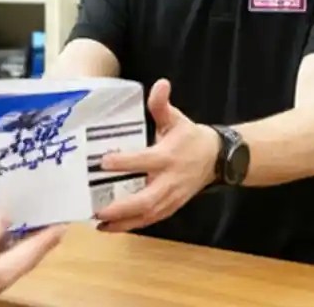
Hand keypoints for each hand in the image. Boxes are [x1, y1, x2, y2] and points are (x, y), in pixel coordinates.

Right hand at [0, 212, 65, 305]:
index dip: (49, 236)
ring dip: (17, 236)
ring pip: (9, 252)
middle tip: (47, 217)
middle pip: (25, 253)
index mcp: (7, 270)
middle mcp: (0, 274)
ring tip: (24, 217)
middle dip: (36, 236)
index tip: (63, 222)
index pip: (35, 250)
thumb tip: (6, 216)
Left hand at [94, 78, 219, 232]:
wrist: (215, 159)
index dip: (125, 162)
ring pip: (146, 214)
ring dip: (122, 222)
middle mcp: (169, 181)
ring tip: (98, 223)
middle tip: (97, 208)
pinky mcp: (170, 208)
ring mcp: (171, 198)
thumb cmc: (189, 137)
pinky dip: (130, 226)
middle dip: (121, 206)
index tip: (103, 162)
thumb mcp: (176, 119)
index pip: (145, 160)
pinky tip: (108, 228)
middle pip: (146, 199)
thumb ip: (162, 104)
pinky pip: (149, 220)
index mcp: (168, 156)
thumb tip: (160, 84)